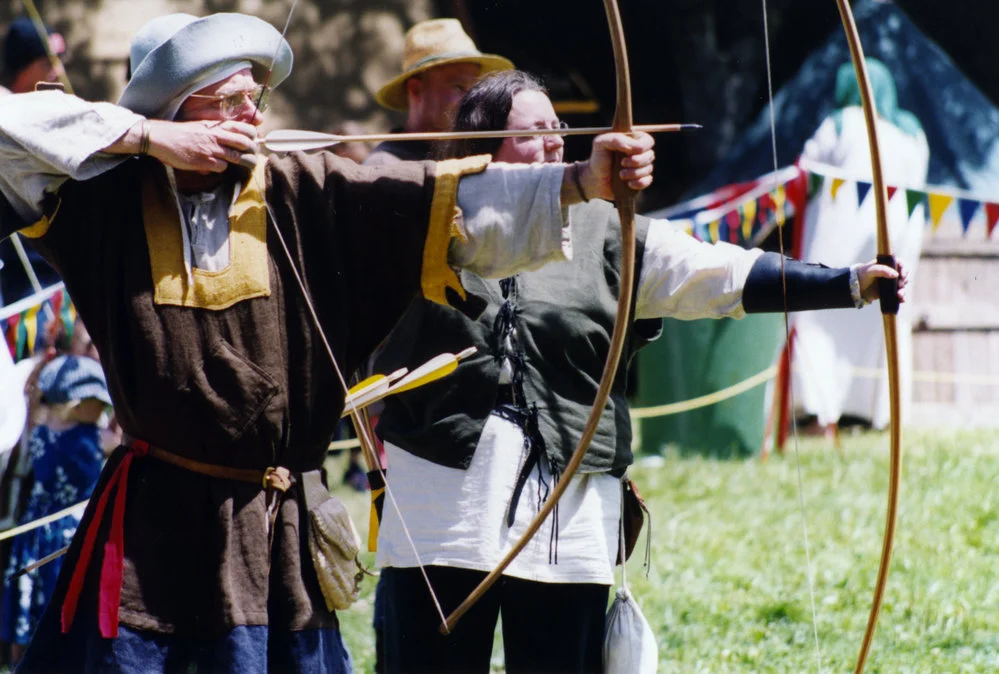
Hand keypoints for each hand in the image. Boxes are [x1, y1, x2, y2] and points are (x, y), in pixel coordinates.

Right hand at [144, 119, 258, 172]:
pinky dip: (222, 168)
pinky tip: (216, 166)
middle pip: (245, 144)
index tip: (254, 140)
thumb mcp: (201, 126)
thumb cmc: (180, 132)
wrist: (162, 138)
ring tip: (247, 165)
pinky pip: (222, 167)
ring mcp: (212, 149)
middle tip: (254, 156)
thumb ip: (216, 131)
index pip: (243, 128)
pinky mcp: (205, 161)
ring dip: (244, 163)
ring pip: (237, 157)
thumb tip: (228, 138)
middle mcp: (217, 136)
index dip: (253, 135)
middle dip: (253, 151)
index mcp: (217, 126)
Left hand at [579, 132, 654, 199]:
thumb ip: (615, 139)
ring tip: (620, 175)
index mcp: (633, 140)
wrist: (595, 179)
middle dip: (637, 161)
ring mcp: (641, 167)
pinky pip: (647, 181)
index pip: (648, 140)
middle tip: (622, 163)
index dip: (642, 146)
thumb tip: (633, 146)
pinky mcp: (640, 180)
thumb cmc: (598, 158)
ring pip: (648, 168)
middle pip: (650, 155)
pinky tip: (628, 184)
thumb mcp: (600, 143)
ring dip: (634, 173)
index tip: (629, 151)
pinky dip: (639, 183)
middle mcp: (639, 153)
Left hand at [857, 258, 908, 304]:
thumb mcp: (870, 270)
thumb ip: (882, 270)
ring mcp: (892, 282)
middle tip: (900, 285)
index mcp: (888, 264)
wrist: (856, 287)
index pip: (900, 264)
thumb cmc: (862, 275)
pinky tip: (901, 300)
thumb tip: (896, 275)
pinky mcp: (890, 291)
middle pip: (904, 275)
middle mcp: (892, 273)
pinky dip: (902, 297)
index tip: (902, 275)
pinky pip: (899, 294)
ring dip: (904, 290)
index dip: (904, 269)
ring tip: (899, 295)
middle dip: (905, 281)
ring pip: (903, 286)